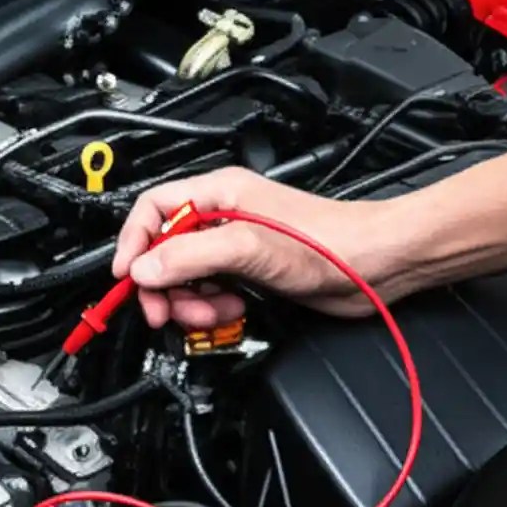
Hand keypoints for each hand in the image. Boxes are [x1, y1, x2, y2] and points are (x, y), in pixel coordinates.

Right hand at [113, 167, 407, 328]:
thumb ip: (191, 256)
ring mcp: (234, 245)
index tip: (128, 277)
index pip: (153, 211)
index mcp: (218, 194)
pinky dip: (211, 308)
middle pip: (163, 250)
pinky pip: (208, 292)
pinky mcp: (247, 271)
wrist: (377, 266)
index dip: (134, 243)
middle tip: (165, 311)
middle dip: (161, 284)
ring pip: (184, 276)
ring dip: (189, 302)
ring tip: (210, 312)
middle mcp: (222, 216)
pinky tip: (231, 309)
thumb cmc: (332, 243)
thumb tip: (145, 268)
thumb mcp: (249, 248)